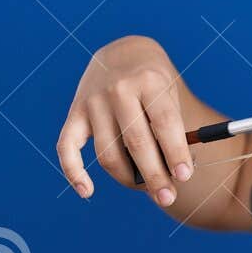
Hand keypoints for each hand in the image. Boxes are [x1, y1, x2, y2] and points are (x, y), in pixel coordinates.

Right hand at [57, 35, 191, 205]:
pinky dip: (74, 173)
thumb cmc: (155, 83)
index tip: (185, 176)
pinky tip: (87, 192)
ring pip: (107, 153)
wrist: (123, 54)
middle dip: (154, 175)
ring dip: (127, 178)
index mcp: (149, 81)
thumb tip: (175, 174)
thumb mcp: (170, 94)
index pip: (164, 123)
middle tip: (168, 197)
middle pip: (136, 143)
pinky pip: (66, 148)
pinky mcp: (74, 113)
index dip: (175, 153)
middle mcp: (118, 89)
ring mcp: (92, 102)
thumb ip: (173, 130)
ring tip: (146, 188)